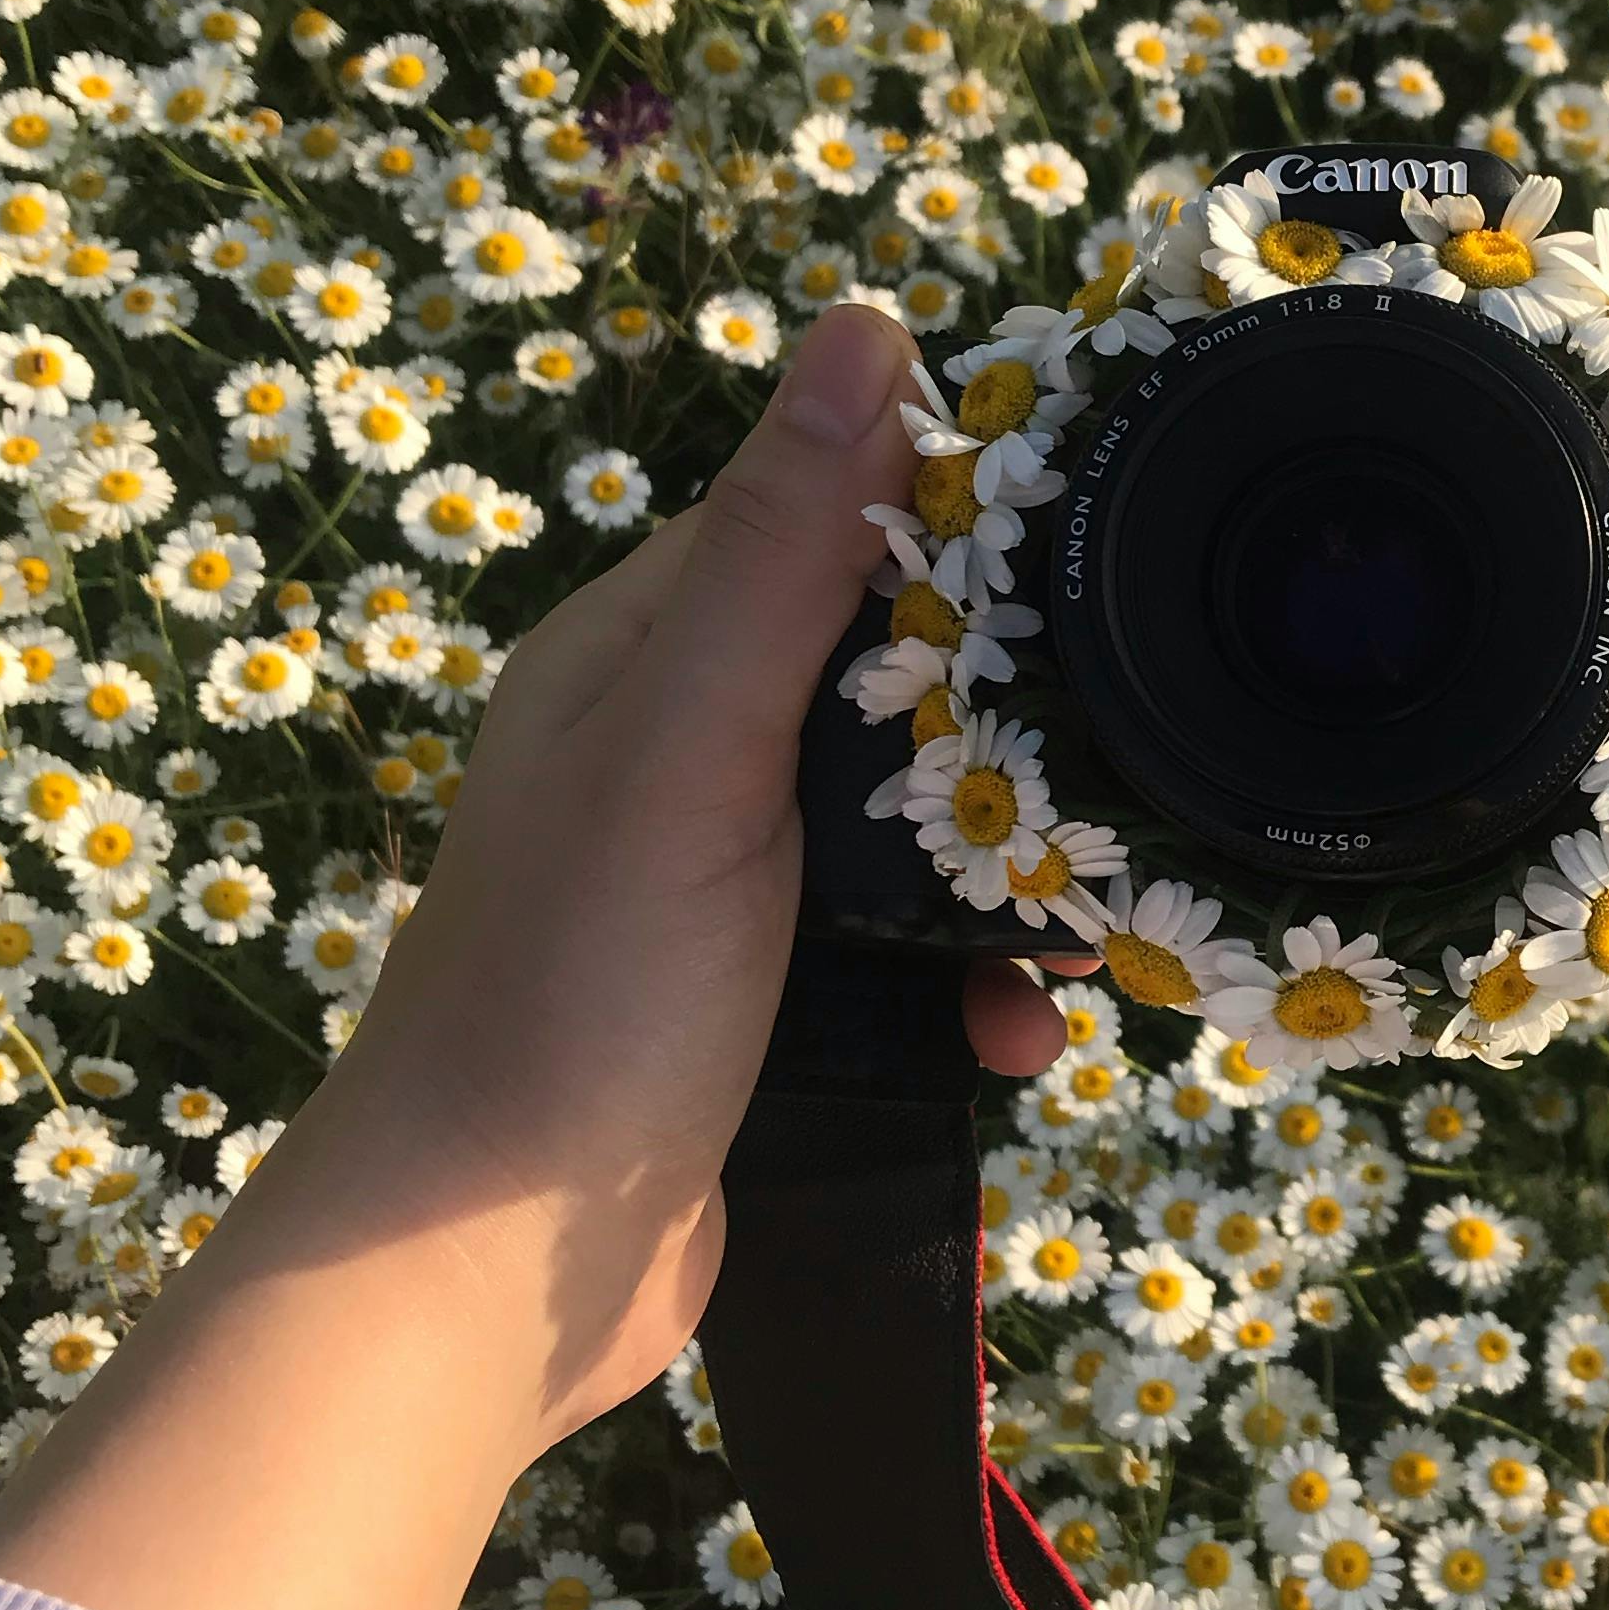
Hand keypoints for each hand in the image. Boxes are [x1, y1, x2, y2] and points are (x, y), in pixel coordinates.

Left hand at [272, 296, 1074, 1446]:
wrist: (480, 1284)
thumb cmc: (575, 997)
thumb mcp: (688, 752)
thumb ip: (781, 556)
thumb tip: (871, 325)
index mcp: (639, 661)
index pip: (825, 528)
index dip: (960, 530)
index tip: (1106, 550)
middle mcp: (681, 757)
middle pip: (898, 685)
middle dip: (1015, 733)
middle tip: (1129, 769)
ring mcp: (730, 896)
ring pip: (924, 834)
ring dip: (1012, 881)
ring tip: (1091, 930)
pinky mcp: (778, 1017)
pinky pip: (916, 967)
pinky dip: (980, 994)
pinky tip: (1024, 1040)